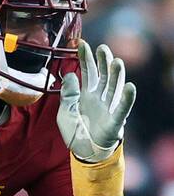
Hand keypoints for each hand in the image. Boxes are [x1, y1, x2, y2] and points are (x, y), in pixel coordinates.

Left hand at [57, 40, 135, 162]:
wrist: (84, 152)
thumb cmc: (75, 131)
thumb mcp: (65, 111)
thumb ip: (67, 94)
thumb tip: (69, 74)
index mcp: (87, 93)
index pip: (88, 72)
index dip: (86, 58)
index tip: (82, 43)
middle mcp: (100, 97)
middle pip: (103, 75)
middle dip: (103, 62)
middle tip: (102, 48)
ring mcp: (108, 108)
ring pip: (114, 88)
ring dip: (116, 75)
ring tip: (116, 62)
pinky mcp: (115, 121)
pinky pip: (122, 109)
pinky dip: (127, 99)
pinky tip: (130, 88)